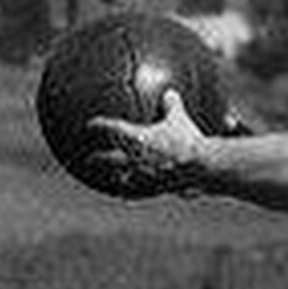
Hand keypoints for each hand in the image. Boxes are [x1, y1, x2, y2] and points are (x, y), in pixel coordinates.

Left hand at [88, 88, 217, 196]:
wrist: (199, 167)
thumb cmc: (187, 140)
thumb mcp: (179, 119)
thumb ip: (172, 105)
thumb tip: (170, 92)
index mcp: (136, 138)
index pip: (110, 129)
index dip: (98, 125)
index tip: (91, 125)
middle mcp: (133, 158)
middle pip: (107, 159)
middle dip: (96, 158)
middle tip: (88, 158)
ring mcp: (140, 176)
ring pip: (118, 178)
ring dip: (112, 176)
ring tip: (108, 177)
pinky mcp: (151, 189)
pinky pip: (134, 193)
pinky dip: (128, 193)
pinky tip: (124, 195)